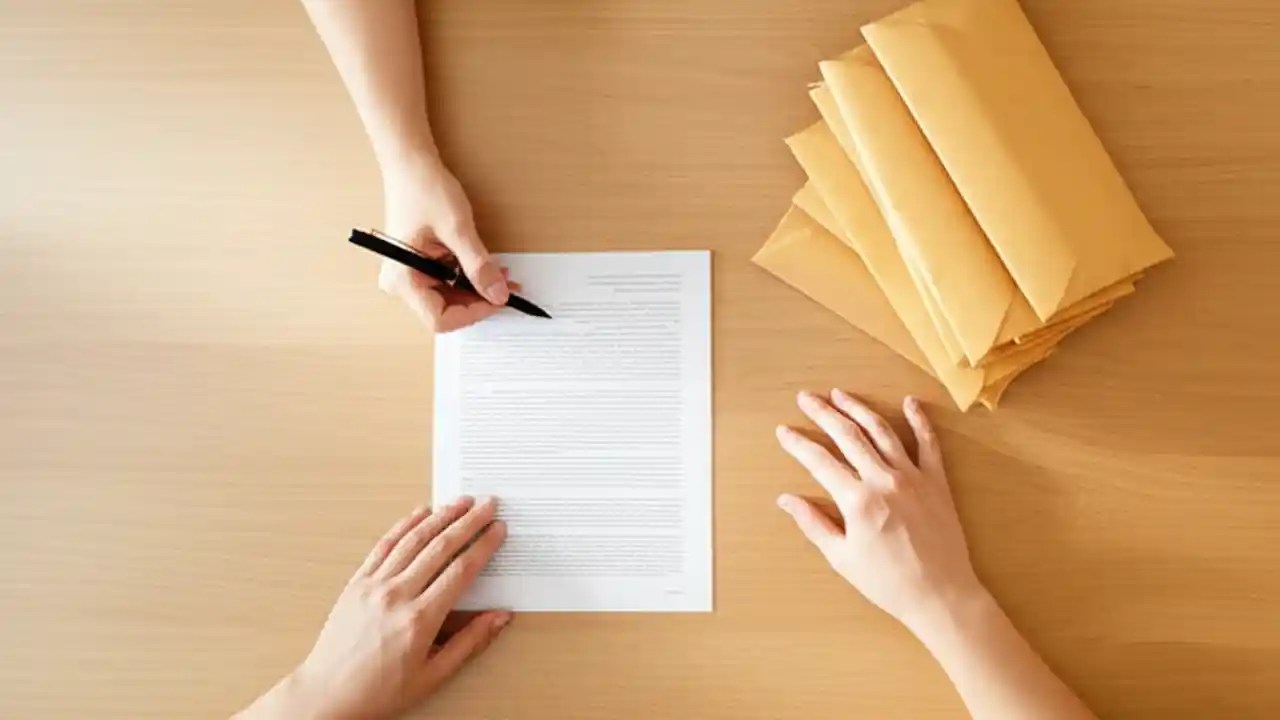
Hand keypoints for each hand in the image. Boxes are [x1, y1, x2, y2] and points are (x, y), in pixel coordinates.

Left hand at [236, 496, 511, 719]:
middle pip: (441, 547)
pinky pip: (383, 546)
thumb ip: (470, 642)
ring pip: (413, 539)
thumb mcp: (433, 674)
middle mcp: (396, 596)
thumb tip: (499, 618)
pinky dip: (403, 525)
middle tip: (487, 506)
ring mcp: (374, 585)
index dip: (483, 546)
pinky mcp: (356, 583)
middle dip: (468, 522)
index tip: (497, 531)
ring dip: (440, 516)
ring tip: (459, 502)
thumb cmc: (379, 692)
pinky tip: (418, 513)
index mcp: (419, 620)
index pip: (461, 570)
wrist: (328, 695)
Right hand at [379, 153, 513, 331]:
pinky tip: (486, 268)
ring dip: (476, 290)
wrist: (409, 164)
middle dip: (478, 301)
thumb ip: (478, 266)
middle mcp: (401, 282)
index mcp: (403, 278)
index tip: (497, 300)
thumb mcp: (457, 229)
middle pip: (445, 311)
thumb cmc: (423, 189)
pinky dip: (468, 278)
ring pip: (448, 298)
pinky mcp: (419, 267)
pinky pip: (446, 283)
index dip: (472, 313)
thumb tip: (497, 293)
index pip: (440, 318)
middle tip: (506, 287)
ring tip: (501, 276)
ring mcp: (409, 275)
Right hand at [775, 390, 987, 634]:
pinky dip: (918, 420)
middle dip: (823, 413)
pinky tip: (909, 402)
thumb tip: (786, 500)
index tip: (784, 431)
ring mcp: (913, 477)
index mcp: (857, 501)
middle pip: (847, 435)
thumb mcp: (842, 558)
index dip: (798, 444)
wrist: (940, 595)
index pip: (819, 461)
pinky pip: (928, 443)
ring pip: (881, 431)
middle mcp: (884, 480)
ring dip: (859, 408)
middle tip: (806, 398)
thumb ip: (813, 523)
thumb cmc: (887, 583)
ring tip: (840, 394)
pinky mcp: (937, 481)